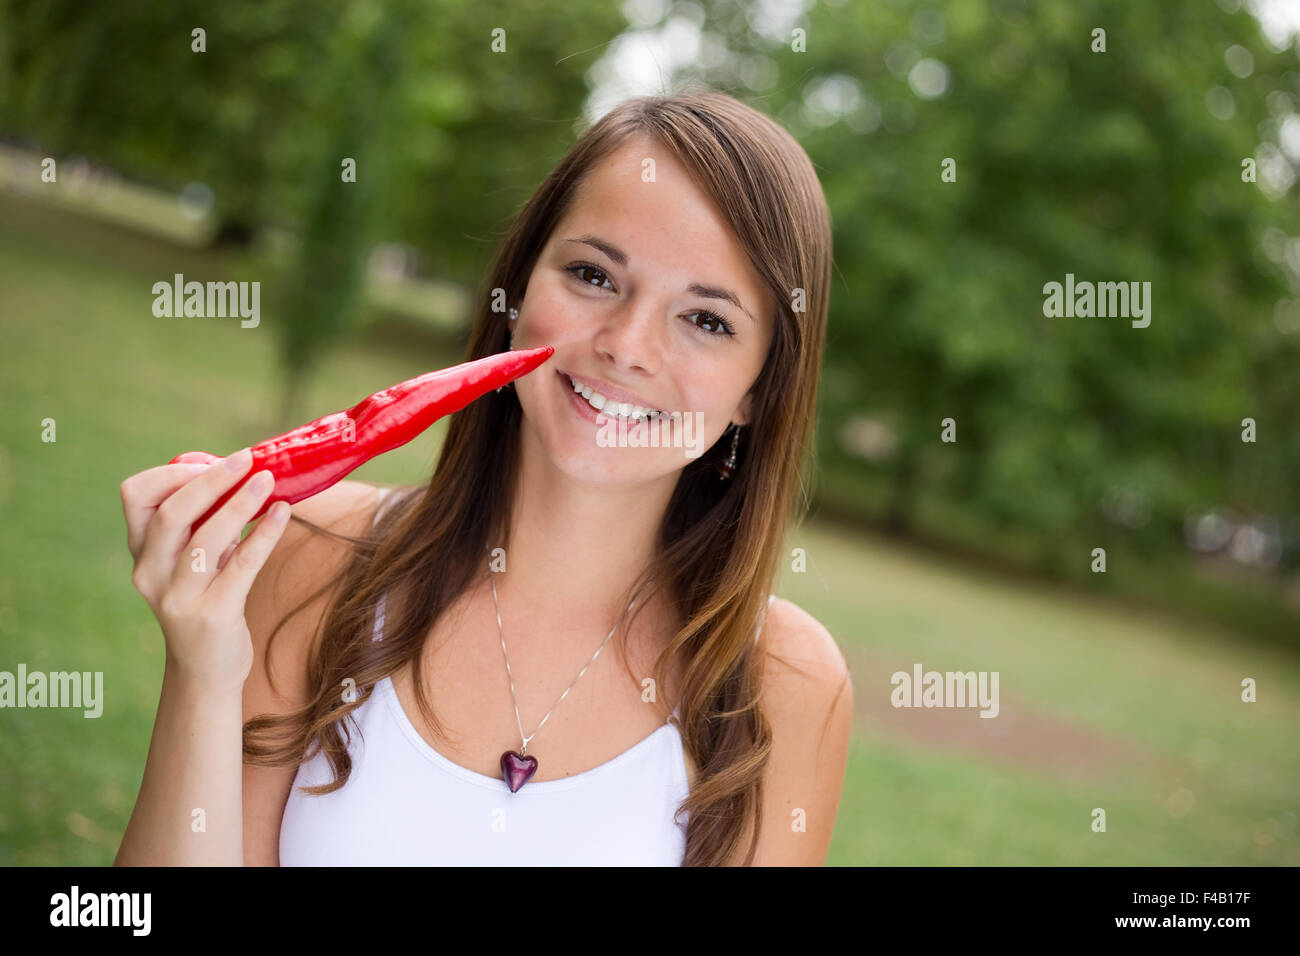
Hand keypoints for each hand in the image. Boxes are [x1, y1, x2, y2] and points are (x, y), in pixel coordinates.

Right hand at [119, 448, 291, 693]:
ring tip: (268, 480)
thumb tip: (240, 471)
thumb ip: (203, 522)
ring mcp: (178, 597)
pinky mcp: (211, 615)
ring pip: (205, 538)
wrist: (206, 669)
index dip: (172, 474)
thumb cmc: (207, 600)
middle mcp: (150, 572)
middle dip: (210, 480)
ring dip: (240, 503)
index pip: (135, 496)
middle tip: (246, 459)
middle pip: (170, 513)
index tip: (210, 462)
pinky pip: (241, 565)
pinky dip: (264, 534)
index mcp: (142, 551)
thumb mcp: (193, 560)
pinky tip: (283, 513)